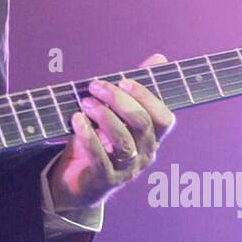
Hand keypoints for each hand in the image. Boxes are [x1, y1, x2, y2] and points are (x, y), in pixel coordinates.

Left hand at [45, 55, 175, 210]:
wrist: (78, 182)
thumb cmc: (101, 142)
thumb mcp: (117, 113)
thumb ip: (136, 89)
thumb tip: (159, 59)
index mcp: (152, 137)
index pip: (164, 117)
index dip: (147, 97)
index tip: (123, 80)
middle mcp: (145, 154)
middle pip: (143, 125)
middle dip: (119, 100)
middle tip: (95, 86)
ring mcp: (126, 170)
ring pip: (124, 143)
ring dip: (104, 117)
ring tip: (85, 103)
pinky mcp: (105, 180)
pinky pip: (101, 159)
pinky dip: (88, 137)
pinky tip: (77, 120)